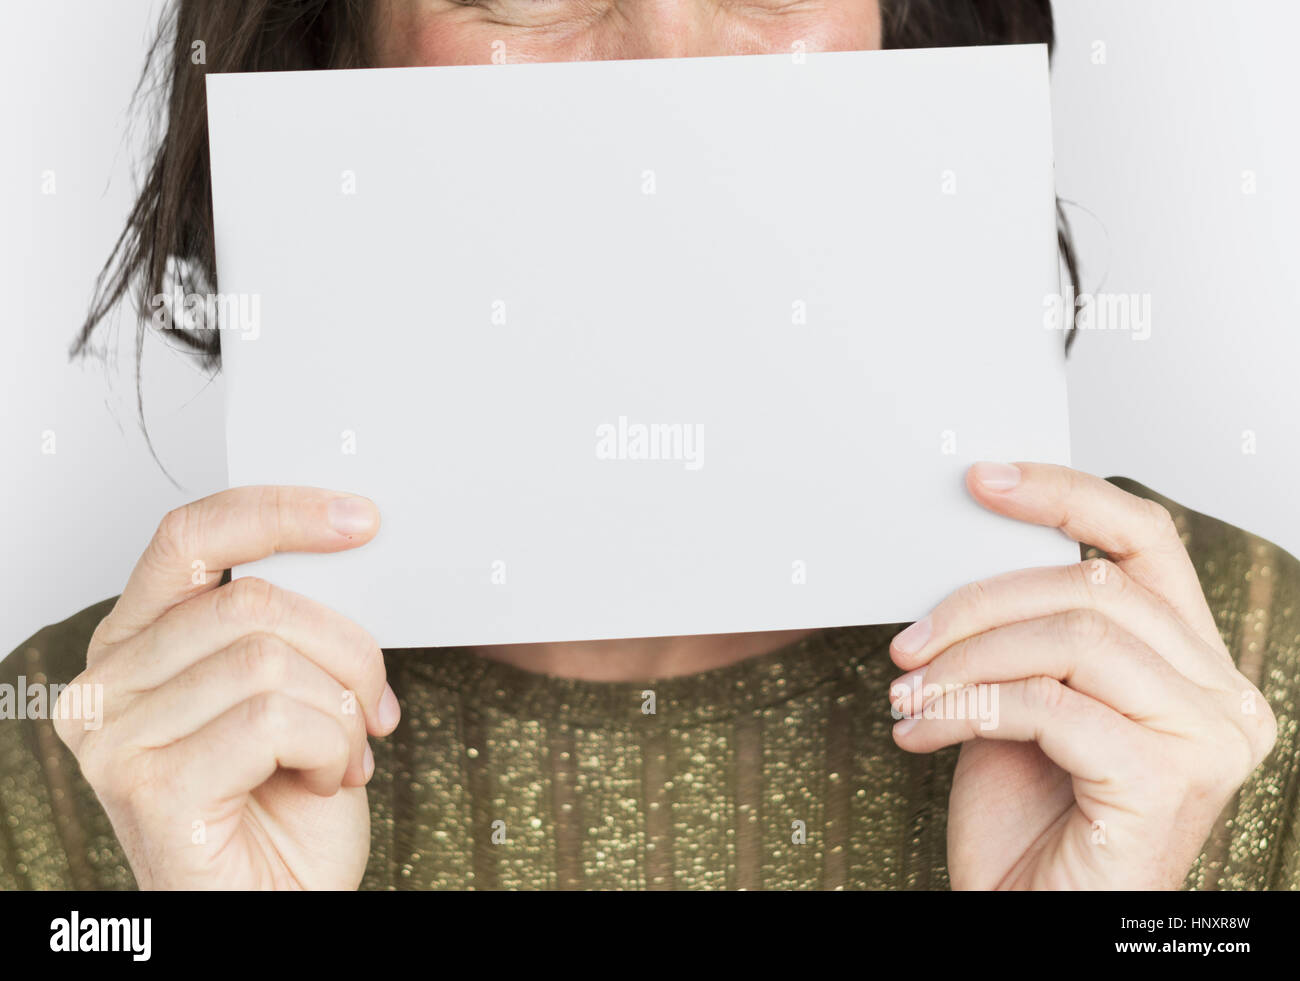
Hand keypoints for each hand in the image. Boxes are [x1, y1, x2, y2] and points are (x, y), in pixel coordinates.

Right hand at [53, 486, 398, 889]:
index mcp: (138, 642)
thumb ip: (291, 620)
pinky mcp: (149, 786)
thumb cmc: (285, 804)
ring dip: (341, 709)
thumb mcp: (292, 686)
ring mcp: (117, 736)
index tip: (359, 519)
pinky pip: (274, 719)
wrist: (280, 904)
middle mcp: (108, 682)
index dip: (279, 512)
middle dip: (346, 648)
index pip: (192, 537)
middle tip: (372, 701)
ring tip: (342, 755)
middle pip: (255, 601)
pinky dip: (330, 749)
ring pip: (271, 658)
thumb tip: (348, 543)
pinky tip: (322, 782)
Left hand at [887, 463, 1276, 889]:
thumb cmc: (1029, 818)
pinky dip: (966, 709)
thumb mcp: (1024, 696)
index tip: (982, 481)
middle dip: (977, 603)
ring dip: (965, 660)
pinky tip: (920, 734)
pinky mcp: (1166, 781)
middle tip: (908, 644)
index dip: (1064, 495)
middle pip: (1091, 586)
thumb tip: (976, 548)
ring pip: (1070, 636)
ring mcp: (1207, 739)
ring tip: (908, 694)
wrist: (1030, 914)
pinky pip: (1048, 705)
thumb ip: (1029, 630)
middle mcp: (1223, 695)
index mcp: (1194, 663)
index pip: (1144, 541)